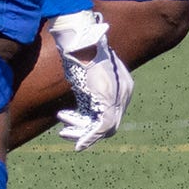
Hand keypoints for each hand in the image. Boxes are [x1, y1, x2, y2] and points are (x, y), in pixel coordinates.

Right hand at [50, 12, 134, 151]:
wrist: (82, 44)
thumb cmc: (83, 54)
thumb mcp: (89, 72)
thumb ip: (92, 87)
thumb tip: (85, 97)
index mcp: (123, 85)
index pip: (113, 112)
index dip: (93, 122)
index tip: (73, 123)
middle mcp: (124, 92)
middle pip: (111, 123)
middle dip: (88, 131)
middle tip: (66, 133)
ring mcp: (117, 96)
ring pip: (107, 127)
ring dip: (85, 135)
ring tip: (64, 134)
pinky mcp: (108, 99)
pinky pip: (103, 125)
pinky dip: (90, 137)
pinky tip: (78, 144)